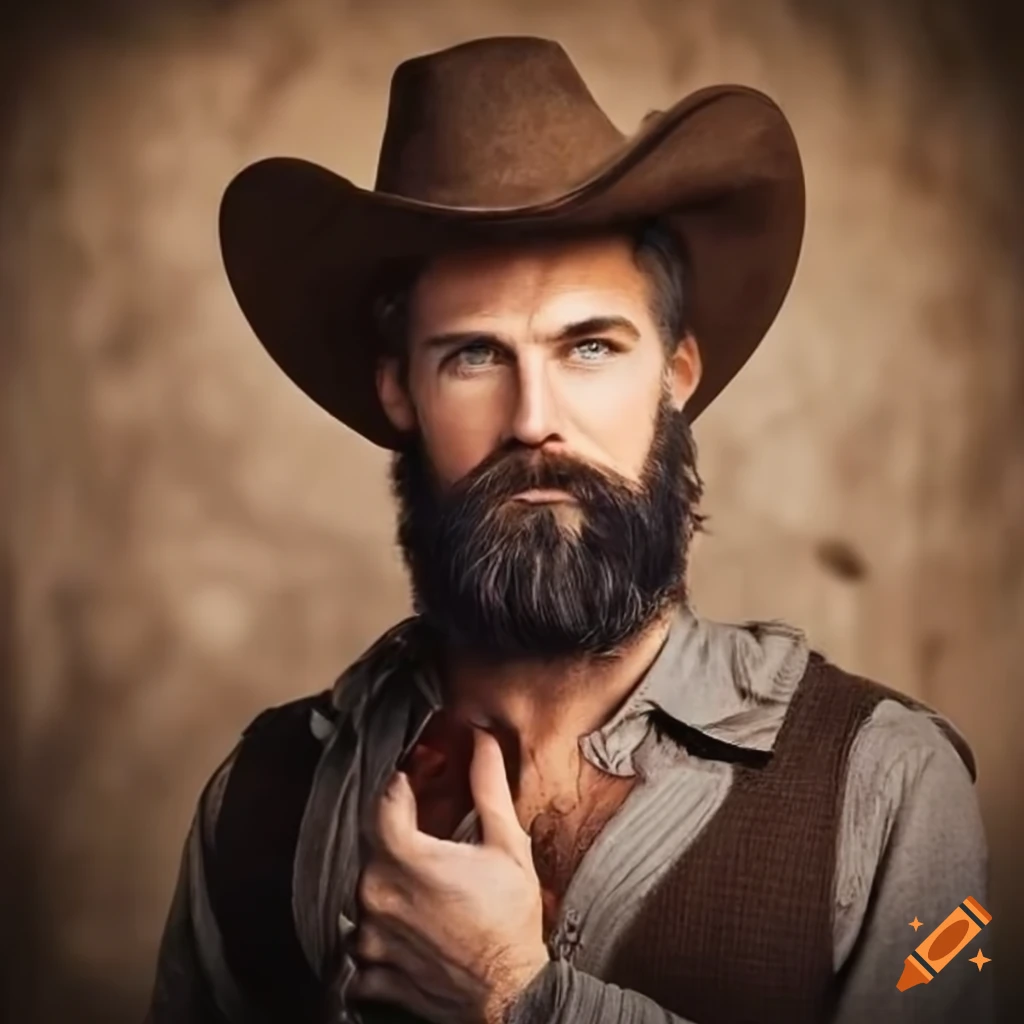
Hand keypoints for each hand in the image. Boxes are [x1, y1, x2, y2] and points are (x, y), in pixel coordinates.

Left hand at [348, 727, 549, 1023]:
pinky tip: (406, 922)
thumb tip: (482, 741)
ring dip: (386, 878)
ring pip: (363, 887)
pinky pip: (358, 936)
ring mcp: (370, 935)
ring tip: (421, 881)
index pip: (383, 803)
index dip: (399, 785)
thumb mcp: (508, 847)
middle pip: (372, 843)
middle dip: (396, 831)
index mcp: (409, 860)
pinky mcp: (370, 967)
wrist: (510, 998)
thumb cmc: (511, 922)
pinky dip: (376, 928)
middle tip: (425, 832)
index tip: (415, 779)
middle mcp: (378, 894)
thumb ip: (489, 789)